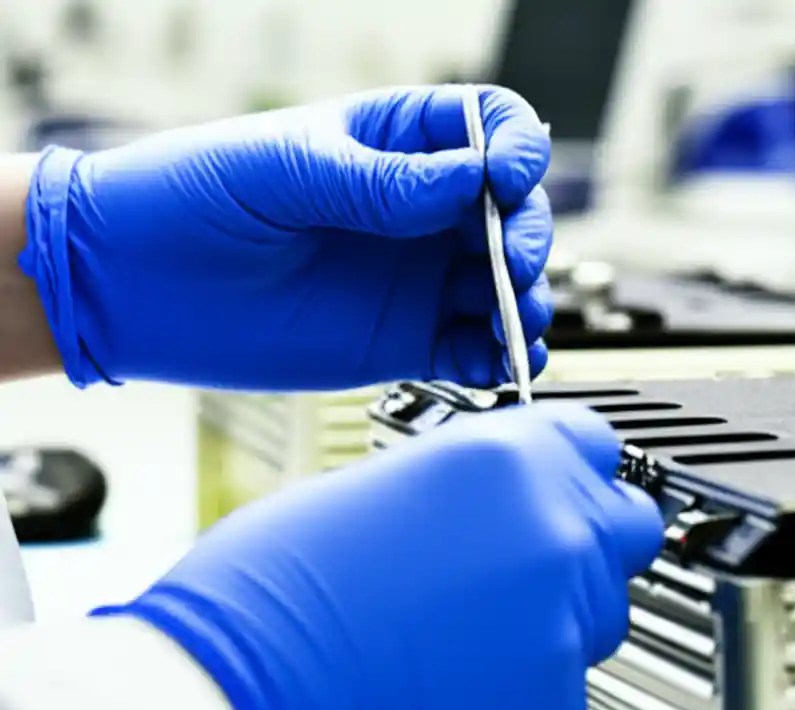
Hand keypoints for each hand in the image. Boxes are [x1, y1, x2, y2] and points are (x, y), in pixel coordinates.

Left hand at [20, 85, 553, 389]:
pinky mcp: (404, 340)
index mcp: (395, 144)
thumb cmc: (190, 197)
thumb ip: (379, 181)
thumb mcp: (286, 169)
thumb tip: (472, 177)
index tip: (508, 178)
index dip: (515, 148)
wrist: (131, 286)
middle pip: (513, 212)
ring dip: (527, 301)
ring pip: (506, 284)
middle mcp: (418, 210)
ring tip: (512, 319)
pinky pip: (474, 349)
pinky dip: (501, 359)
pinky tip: (500, 363)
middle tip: (512, 259)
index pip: (487, 129)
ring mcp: (415, 277)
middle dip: (530, 233)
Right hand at [91, 402, 662, 709]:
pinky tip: (459, 678)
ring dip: (555, 616)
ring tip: (467, 633)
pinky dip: (529, 684)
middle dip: (580, 544)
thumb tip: (507, 500)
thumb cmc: (278, 588)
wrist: (239, 683)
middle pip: (623, 528)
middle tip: (518, 569)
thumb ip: (476, 485)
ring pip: (600, 611)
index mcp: (509, 460)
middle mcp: (554, 532)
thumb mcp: (387, 486)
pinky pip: (568, 684)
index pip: (596, 443)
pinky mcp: (557, 703)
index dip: (570, 468)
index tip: (558, 488)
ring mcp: (564, 624)